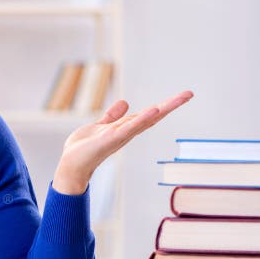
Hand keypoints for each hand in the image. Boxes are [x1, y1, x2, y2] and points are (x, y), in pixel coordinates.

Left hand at [52, 90, 193, 194]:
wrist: (70, 165)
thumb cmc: (83, 149)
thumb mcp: (100, 126)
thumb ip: (112, 116)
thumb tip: (125, 102)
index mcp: (125, 128)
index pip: (148, 114)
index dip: (164, 105)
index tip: (181, 96)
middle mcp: (126, 132)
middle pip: (152, 116)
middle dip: (170, 105)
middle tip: (189, 94)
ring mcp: (120, 136)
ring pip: (145, 120)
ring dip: (162, 109)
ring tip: (180, 98)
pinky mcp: (110, 139)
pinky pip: (128, 128)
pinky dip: (141, 119)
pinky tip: (154, 110)